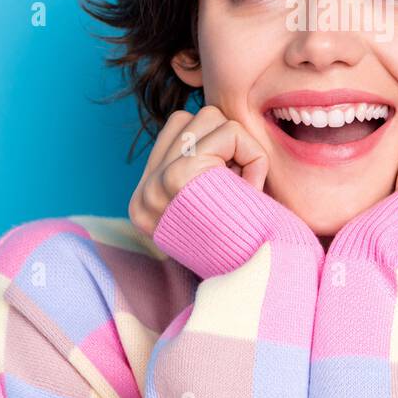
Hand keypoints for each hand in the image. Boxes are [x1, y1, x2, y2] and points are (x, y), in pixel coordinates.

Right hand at [127, 105, 269, 236]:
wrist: (253, 280)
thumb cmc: (246, 247)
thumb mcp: (209, 210)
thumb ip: (200, 173)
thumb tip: (212, 122)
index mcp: (146, 202)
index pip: (174, 131)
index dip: (212, 143)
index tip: (229, 183)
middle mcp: (144, 194)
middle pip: (189, 118)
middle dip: (225, 140)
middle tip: (240, 183)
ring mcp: (157, 185)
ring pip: (210, 117)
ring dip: (240, 146)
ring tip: (244, 187)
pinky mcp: (179, 177)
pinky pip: (231, 134)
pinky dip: (253, 156)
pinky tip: (252, 188)